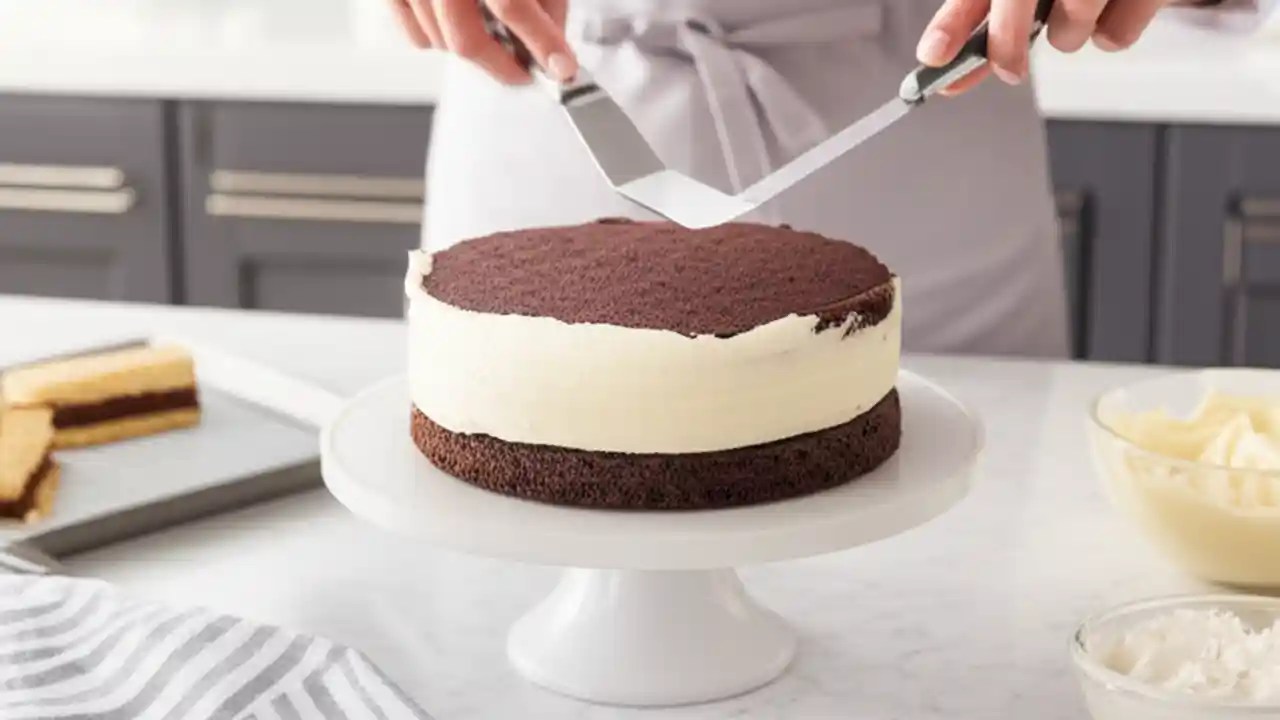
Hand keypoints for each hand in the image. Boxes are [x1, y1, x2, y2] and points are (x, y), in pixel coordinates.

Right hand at [389, 0, 576, 84]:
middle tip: (524, 69)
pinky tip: (457, 23)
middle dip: (502, 64)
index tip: (561, 66)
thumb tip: (553, 38)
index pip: (511, 6)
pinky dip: (439, 39)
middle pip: (468, 38)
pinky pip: (416, 35)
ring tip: (494, 35)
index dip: (542, 42)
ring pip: (441, 41)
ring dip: (474, 49)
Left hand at [917, 0, 1163, 94]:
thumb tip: (940, 56)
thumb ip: (983, 14)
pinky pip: (1114, 37)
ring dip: (1068, 35)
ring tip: (1081, 7)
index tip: (934, 56)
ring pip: (1070, 28)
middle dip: (1006, 42)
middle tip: (1009, 69)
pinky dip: (1112, 32)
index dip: (952, 24)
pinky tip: (1118, 2)